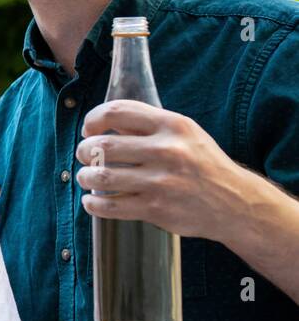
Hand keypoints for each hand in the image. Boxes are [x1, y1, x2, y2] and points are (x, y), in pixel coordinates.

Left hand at [75, 100, 248, 241]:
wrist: (236, 202)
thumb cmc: (202, 164)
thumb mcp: (184, 134)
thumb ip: (147, 125)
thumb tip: (103, 122)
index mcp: (172, 125)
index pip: (116, 111)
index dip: (93, 119)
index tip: (89, 129)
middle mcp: (167, 151)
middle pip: (102, 145)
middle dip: (83, 150)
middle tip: (83, 156)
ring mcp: (161, 181)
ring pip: (101, 177)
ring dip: (85, 177)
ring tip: (86, 178)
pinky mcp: (156, 208)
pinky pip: (110, 206)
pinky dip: (93, 205)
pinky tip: (92, 202)